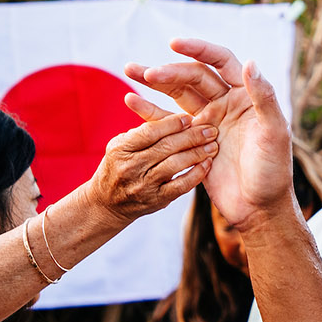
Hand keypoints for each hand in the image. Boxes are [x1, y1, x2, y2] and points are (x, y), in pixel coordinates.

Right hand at [84, 112, 216, 224]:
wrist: (107, 203)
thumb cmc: (119, 166)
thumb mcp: (121, 145)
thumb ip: (143, 132)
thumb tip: (176, 117)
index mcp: (121, 149)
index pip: (150, 132)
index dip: (172, 123)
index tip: (190, 118)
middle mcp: (131, 167)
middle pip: (166, 147)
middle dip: (192, 136)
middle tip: (211, 129)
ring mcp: (144, 186)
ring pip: (175, 165)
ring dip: (198, 153)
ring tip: (213, 145)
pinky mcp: (156, 201)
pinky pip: (181, 186)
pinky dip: (196, 174)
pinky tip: (207, 164)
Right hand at [125, 40, 292, 229]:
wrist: (259, 208)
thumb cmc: (274, 171)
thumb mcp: (275, 134)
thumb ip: (264, 98)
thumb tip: (251, 62)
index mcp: (245, 95)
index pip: (221, 61)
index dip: (199, 50)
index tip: (175, 43)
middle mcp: (226, 102)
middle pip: (194, 76)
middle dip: (170, 70)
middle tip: (148, 73)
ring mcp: (208, 120)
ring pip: (177, 94)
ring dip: (154, 82)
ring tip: (131, 70)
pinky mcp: (192, 141)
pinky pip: (168, 121)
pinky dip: (150, 110)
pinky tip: (131, 100)